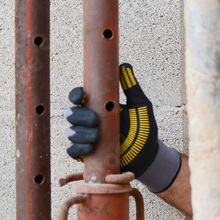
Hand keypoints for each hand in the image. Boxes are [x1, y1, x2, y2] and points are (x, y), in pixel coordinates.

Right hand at [65, 63, 180, 192]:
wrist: (148, 154)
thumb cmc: (145, 128)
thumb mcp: (140, 105)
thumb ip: (131, 87)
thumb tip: (124, 65)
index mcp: (99, 107)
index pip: (80, 97)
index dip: (76, 95)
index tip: (81, 97)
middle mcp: (89, 121)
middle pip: (71, 114)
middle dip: (80, 116)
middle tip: (96, 120)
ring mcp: (87, 138)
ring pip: (71, 132)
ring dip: (81, 133)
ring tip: (98, 135)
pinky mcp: (86, 154)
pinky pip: (72, 150)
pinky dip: (79, 148)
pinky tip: (91, 146)